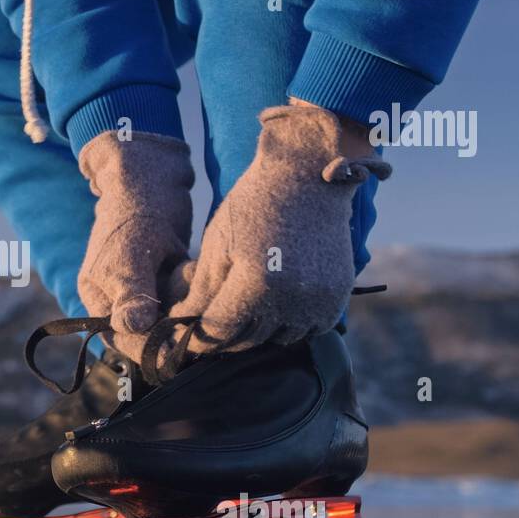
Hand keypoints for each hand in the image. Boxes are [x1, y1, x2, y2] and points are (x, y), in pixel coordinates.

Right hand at [76, 131, 194, 363]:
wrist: (153, 177)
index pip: (122, 340)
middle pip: (144, 336)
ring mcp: (141, 290)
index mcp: (98, 297)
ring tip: (199, 303)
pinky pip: (178, 303)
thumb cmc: (137, 212)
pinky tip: (199, 286)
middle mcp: (117, 299)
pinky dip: (190, 299)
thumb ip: (132, 292)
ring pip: (165, 321)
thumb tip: (131, 327)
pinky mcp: (163, 280)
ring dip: (183, 317)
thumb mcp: (132, 255)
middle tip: (197, 329)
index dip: (149, 349)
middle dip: (170, 332)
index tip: (180, 348)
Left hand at [168, 103, 389, 356]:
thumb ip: (201, 292)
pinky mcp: (336, 297)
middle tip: (206, 327)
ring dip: (255, 333)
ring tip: (238, 315)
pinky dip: (287, 325)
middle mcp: (292, 298)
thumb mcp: (217, 244)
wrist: (307, 177)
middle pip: (246, 340)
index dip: (195, 337)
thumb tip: (181, 326)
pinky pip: (306, 330)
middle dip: (221, 338)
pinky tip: (271, 307)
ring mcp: (318, 300)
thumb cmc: (253, 205)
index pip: (217, 331)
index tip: (182, 336)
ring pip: (276, 339)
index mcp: (256, 283)